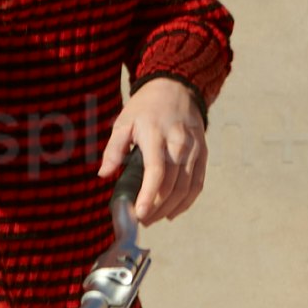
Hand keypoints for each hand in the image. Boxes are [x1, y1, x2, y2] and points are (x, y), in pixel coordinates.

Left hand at [119, 79, 209, 223]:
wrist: (176, 88)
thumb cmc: (145, 108)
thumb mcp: (124, 122)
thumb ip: (113, 148)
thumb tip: (103, 174)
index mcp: (156, 135)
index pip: (156, 171)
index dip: (148, 195)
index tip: (139, 213)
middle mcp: (179, 143)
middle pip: (172, 185)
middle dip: (156, 207)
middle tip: (141, 219)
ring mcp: (194, 150)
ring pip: (186, 188)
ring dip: (169, 208)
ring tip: (153, 218)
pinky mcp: (203, 153)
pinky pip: (197, 184)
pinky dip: (186, 202)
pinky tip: (172, 212)